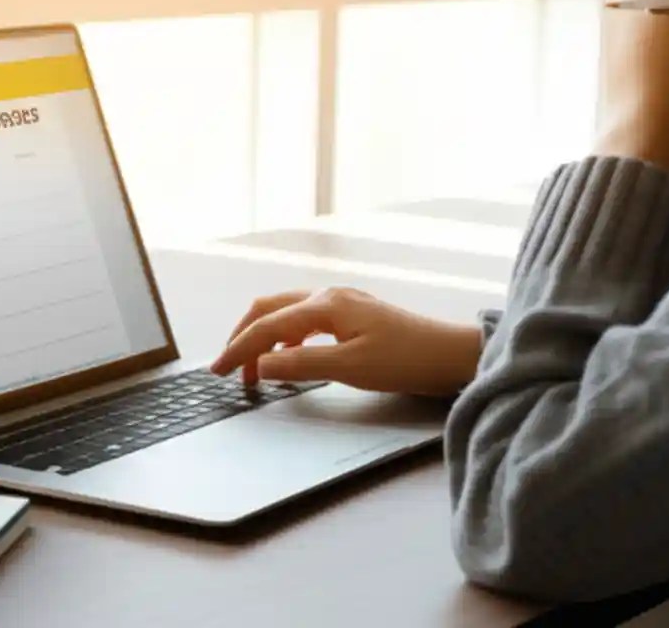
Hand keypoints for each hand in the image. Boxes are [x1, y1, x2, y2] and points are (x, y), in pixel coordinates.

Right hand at [209, 287, 480, 396]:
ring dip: (264, 336)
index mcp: (324, 305)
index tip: (218, 371)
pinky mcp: (354, 313)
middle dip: (243, 335)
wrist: (450, 353)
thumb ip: (302, 365)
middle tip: (228, 366)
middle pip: (269, 308)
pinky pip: (306, 319)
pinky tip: (290, 358)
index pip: (266, 326)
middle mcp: (329, 295)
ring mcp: (342, 302)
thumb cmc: (406, 359)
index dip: (238, 349)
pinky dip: (287, 338)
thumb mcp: (350, 368)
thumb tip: (262, 366)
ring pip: (286, 312)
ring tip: (255, 368)